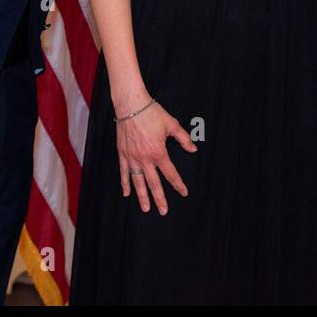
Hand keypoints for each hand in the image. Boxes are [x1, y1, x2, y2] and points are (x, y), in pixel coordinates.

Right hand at [114, 97, 196, 214]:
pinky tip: (127, 193)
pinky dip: (125, 183)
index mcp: (158, 153)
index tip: (183, 192)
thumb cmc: (152, 113)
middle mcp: (145, 159)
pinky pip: (124, 172)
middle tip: (163, 211)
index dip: (178, 184)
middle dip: (160, 198)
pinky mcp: (123, 154)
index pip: (170, 173)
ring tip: (146, 208)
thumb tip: (193, 150)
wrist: (131, 105)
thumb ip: (184, 139)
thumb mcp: (172, 125)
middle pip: (154, 183)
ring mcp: (132, 158)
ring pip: (138, 182)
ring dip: (142, 196)